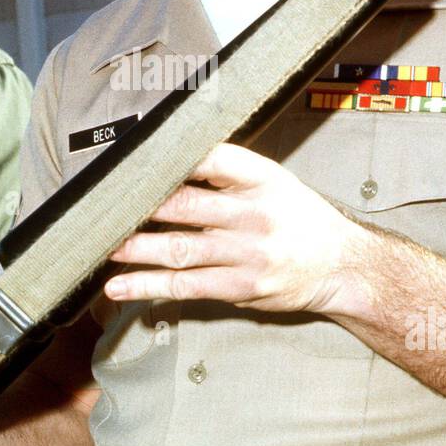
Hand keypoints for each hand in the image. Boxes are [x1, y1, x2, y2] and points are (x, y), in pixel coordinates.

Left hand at [105, 142, 366, 313]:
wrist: (342, 267)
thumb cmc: (301, 219)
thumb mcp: (274, 181)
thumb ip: (229, 173)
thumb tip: (172, 162)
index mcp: (261, 178)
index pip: (211, 159)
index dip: (170, 159)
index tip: (133, 159)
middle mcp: (253, 213)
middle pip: (186, 205)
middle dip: (141, 205)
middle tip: (103, 204)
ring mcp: (247, 253)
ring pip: (180, 248)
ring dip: (136, 248)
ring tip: (103, 246)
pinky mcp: (240, 286)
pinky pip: (186, 286)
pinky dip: (149, 286)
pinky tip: (120, 287)